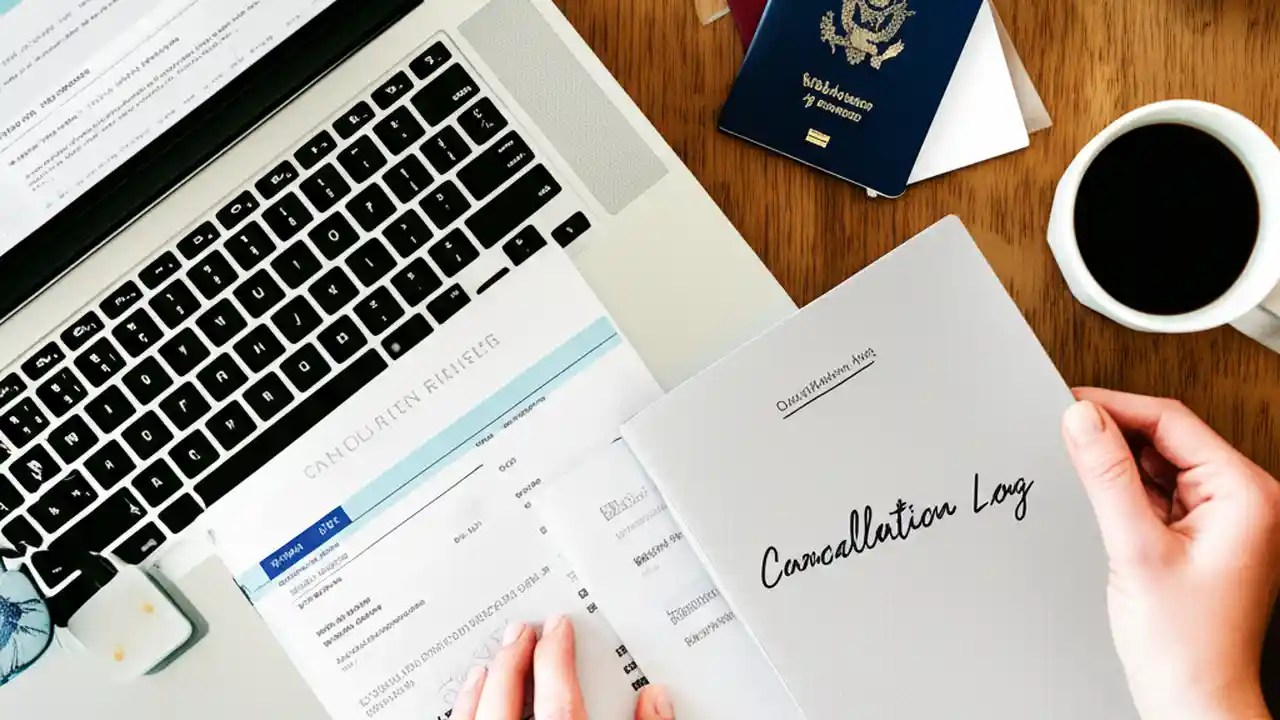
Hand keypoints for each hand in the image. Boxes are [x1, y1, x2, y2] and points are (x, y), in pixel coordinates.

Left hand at [449, 615, 674, 719]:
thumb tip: (656, 700)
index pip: (557, 695)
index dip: (556, 654)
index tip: (558, 628)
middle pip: (508, 700)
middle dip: (515, 660)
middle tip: (522, 632)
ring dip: (483, 688)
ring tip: (490, 665)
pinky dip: (466, 714)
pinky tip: (471, 704)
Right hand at [1062, 388, 1279, 719]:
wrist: (1190, 698)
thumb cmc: (1184, 644)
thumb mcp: (1135, 547)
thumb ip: (1105, 476)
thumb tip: (1082, 419)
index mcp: (1247, 494)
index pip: (1172, 421)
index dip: (1115, 406)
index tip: (1070, 403)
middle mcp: (1246, 500)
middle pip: (1167, 438)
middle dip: (1114, 435)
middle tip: (1066, 437)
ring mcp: (1227, 518)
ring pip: (1160, 464)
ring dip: (1119, 466)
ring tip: (1085, 481)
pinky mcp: (1205, 535)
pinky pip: (1160, 493)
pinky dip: (1128, 492)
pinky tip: (1107, 506)